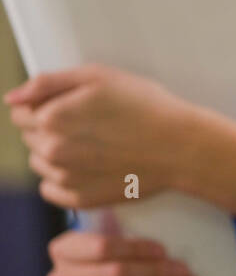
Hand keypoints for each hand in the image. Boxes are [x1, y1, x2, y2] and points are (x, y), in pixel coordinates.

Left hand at [4, 64, 191, 208]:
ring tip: (95, 144)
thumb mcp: (97, 77)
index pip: (21, 112)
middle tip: (90, 123)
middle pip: (31, 137)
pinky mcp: (79, 199)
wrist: (179, 147)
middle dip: (51, 129)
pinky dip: (66, 178)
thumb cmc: (145, 107)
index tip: (74, 105)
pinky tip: (92, 165)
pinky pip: (52, 189)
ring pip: (41, 163)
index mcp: (52, 118)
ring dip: (58, 153)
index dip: (45, 105)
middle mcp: (52, 151)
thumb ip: (48, 83)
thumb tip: (12, 98)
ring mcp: (65, 179)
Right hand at [46, 227, 199, 275]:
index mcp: (63, 250)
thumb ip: (122, 228)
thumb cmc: (112, 266)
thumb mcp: (112, 245)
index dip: (137, 249)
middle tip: (185, 270)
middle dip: (156, 271)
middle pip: (116, 273)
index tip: (164, 250)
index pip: (103, 247)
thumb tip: (154, 208)